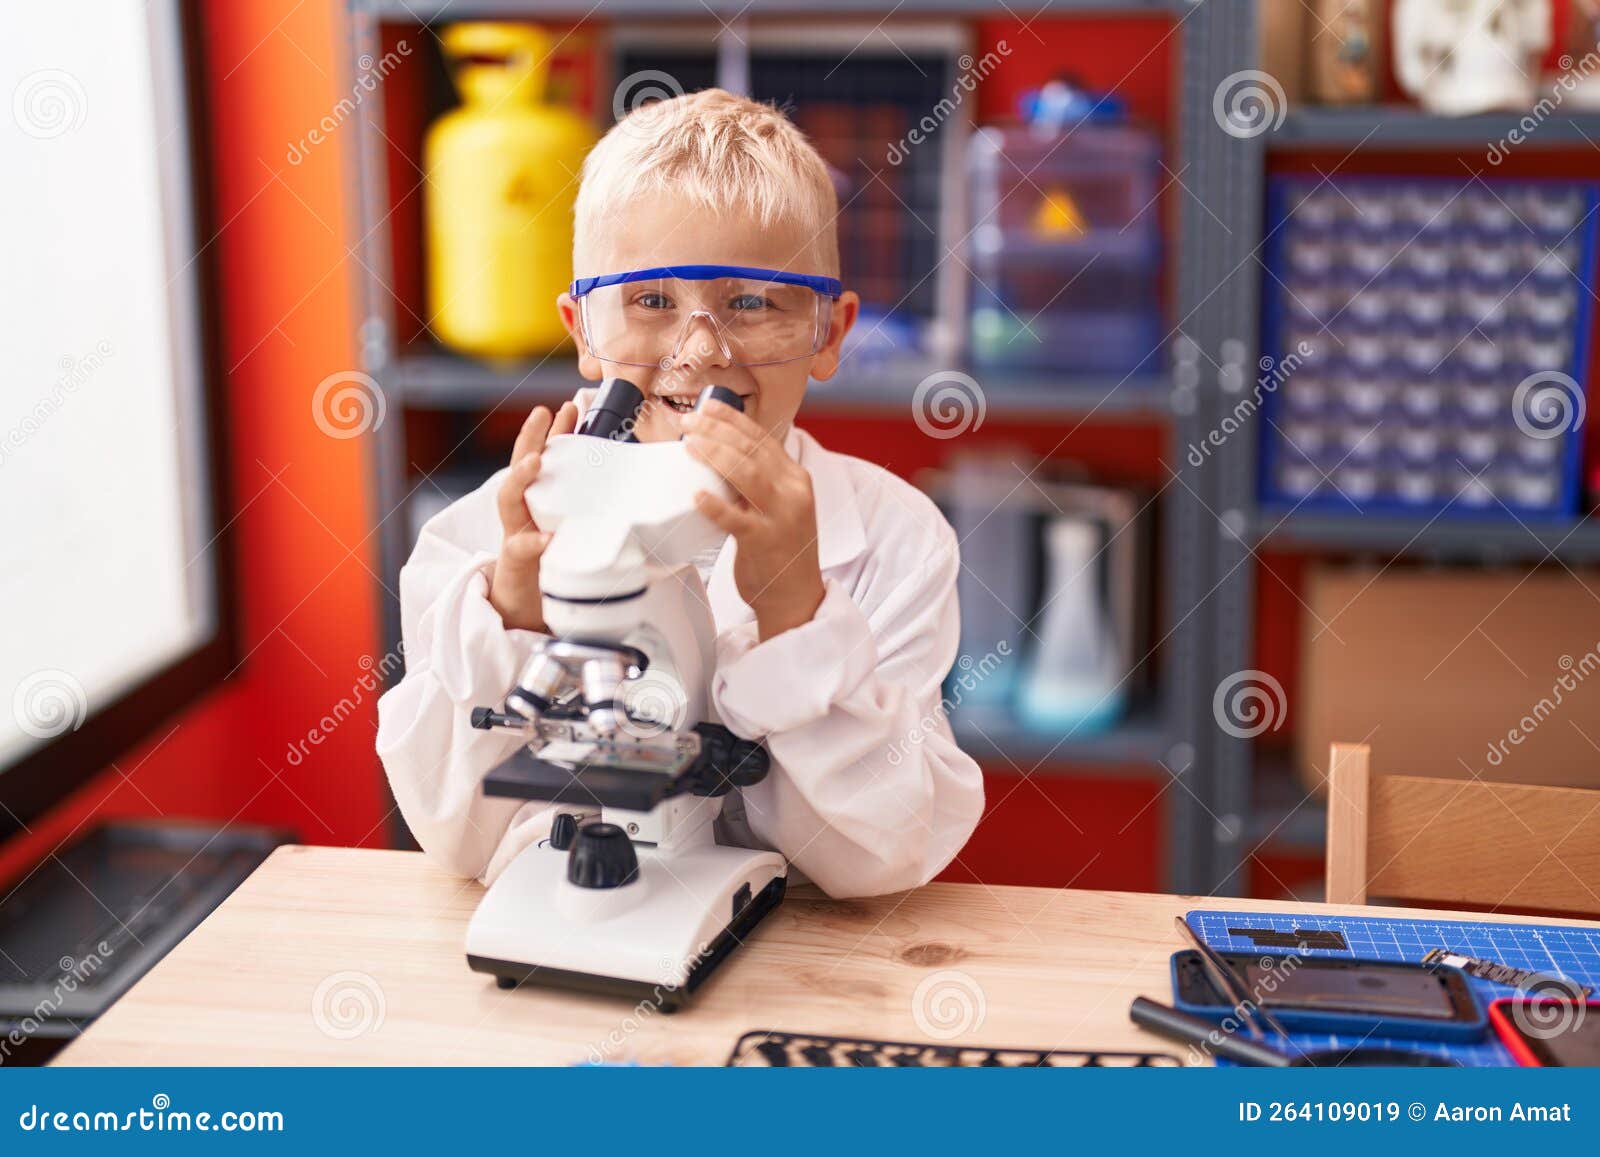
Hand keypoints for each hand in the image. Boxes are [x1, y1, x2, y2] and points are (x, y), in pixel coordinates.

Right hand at [488, 401, 577, 631]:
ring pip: (508, 499)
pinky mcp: (515, 562)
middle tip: (544, 413)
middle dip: (529, 437)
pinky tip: (546, 538)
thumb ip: (592, 510)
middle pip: (519, 466)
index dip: (554, 432)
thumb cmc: (553, 561)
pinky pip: (521, 549)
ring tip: (537, 461)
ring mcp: (514, 532)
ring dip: (521, 477)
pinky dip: (532, 543)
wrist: (526, 604)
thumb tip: (635, 492)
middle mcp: (522, 510)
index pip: (543, 457)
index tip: (569, 406)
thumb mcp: (574, 530)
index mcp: (538, 500)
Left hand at [682, 403, 824, 641]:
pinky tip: (696, 494)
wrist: (795, 595)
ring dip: (715, 455)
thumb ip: (758, 481)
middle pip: (753, 450)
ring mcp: (781, 517)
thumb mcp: (778, 506)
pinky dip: (715, 505)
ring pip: (747, 474)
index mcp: (796, 478)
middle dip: (718, 431)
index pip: (763, 438)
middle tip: (689, 423)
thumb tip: (720, 452)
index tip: (707, 407)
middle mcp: (794, 492)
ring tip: (689, 445)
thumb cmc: (780, 549)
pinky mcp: (765, 542)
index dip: (733, 419)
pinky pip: (736, 519)